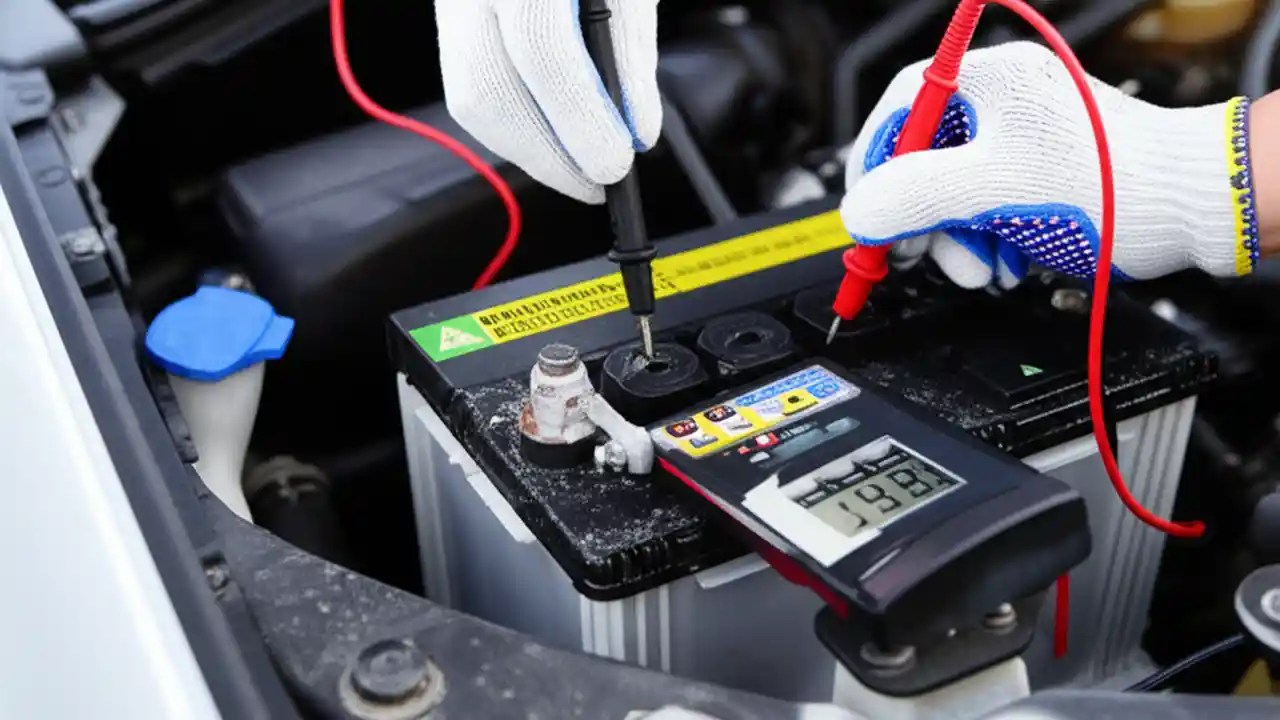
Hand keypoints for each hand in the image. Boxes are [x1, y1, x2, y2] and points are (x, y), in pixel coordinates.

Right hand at [435, 0, 661, 203]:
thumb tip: (634, 129)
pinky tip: (553, 127)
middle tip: (597, 181)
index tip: (618, 162)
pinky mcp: (450, 11)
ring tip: (580, 162)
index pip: (542, 50)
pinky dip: (515, 117)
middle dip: (547, 156)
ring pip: (470, 96)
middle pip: (488, 91)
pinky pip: (469, 80)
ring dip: (529, 147)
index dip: (580, 120)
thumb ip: (630, 50)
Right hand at [842, 42, 1258, 288]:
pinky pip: (992, 208)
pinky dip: (990, 241)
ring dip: (960, 241)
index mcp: (990, 83)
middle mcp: (1006, 104)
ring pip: (958, 194)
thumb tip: (858, 211)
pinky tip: (1010, 262)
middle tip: (918, 254)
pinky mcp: (1045, 175)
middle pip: (927, 160)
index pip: (902, 109)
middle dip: (924, 219)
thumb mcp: (990, 189)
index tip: (865, 211)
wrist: (1191, 207)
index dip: (875, 162)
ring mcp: (1027, 140)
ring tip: (985, 269)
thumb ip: (912, 195)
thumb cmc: (1112, 184)